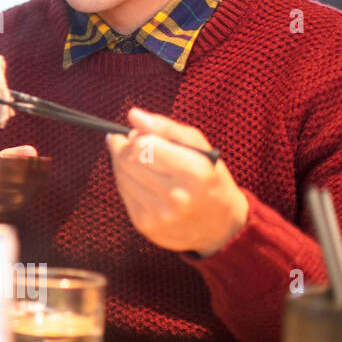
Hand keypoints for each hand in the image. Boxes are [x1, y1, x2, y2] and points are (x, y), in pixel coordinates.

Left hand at [106, 106, 248, 256]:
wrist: (221, 226)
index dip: (136, 137)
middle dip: (126, 149)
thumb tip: (133, 115)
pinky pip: (123, 194)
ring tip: (142, 165)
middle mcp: (176, 197)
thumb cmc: (208, 178)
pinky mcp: (146, 225)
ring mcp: (159, 214)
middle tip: (134, 146)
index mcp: (195, 173)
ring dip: (124, 165)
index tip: (137, 135)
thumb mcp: (199, 148)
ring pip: (121, 176)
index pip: (143, 147)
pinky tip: (144, 183)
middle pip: (127, 160)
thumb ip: (165, 127)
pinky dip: (128, 184)